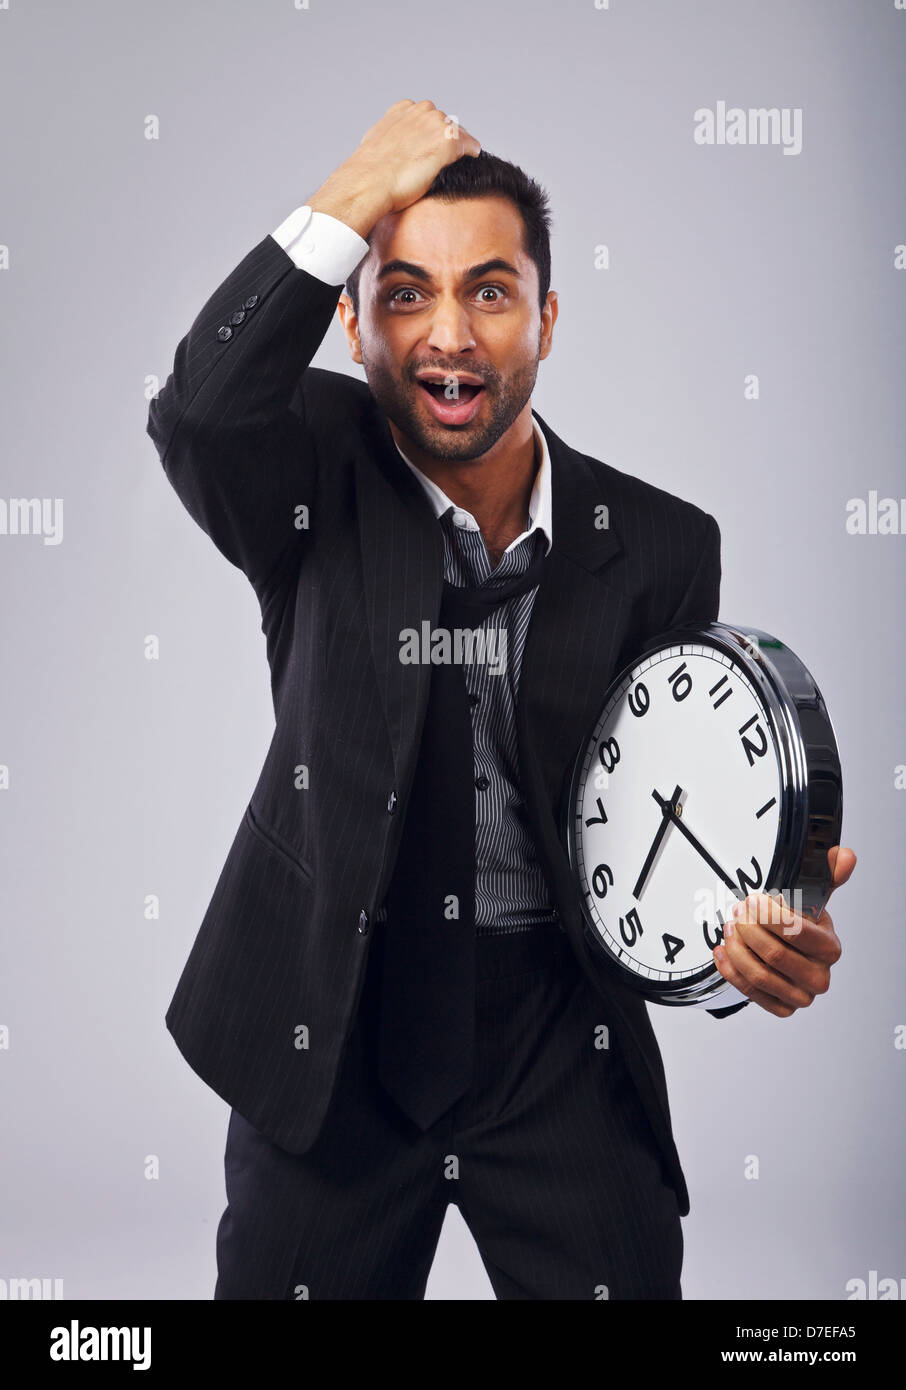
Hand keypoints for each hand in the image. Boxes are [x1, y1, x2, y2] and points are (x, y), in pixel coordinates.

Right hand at [306, 99, 480, 238]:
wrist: (369, 182)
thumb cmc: (368, 171)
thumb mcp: (376, 142)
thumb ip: (390, 137)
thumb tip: (394, 149)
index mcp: (403, 108)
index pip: (427, 115)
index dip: (431, 132)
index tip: (431, 145)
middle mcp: (422, 111)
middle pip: (445, 122)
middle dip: (446, 138)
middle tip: (446, 157)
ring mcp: (436, 125)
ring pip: (458, 132)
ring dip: (459, 145)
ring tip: (458, 160)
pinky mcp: (447, 143)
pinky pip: (469, 144)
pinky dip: (472, 150)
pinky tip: (473, 157)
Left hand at [712, 846, 855, 1016]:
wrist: (791, 950)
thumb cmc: (799, 924)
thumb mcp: (812, 897)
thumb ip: (827, 874)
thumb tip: (844, 856)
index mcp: (830, 948)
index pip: (797, 933)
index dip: (768, 916)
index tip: (752, 901)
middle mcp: (819, 976)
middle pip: (774, 955)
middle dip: (749, 930)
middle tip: (738, 913)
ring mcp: (801, 996)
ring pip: (759, 974)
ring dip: (737, 948)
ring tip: (730, 929)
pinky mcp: (782, 1007)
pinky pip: (749, 991)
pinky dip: (730, 969)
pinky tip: (723, 950)